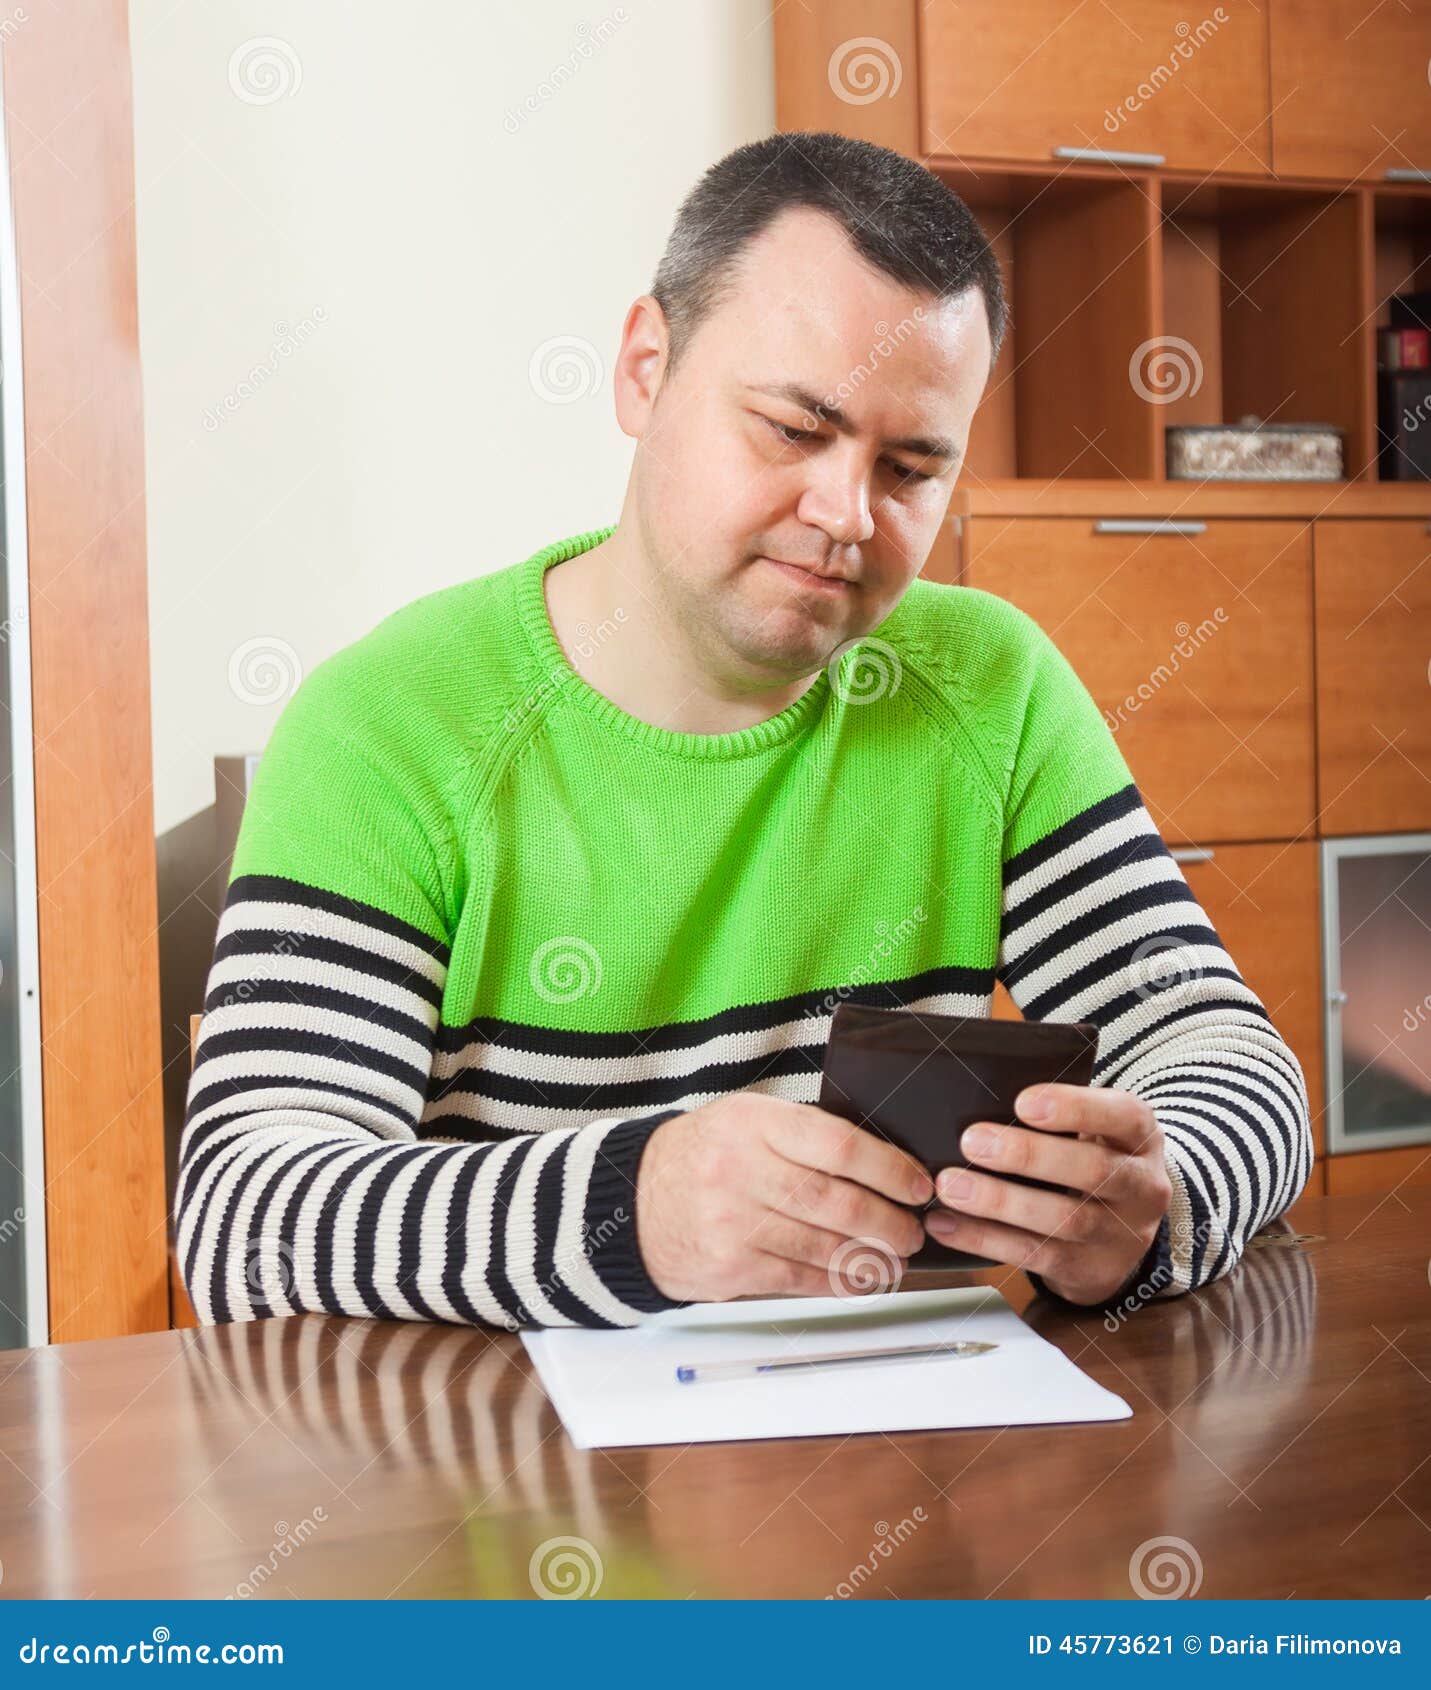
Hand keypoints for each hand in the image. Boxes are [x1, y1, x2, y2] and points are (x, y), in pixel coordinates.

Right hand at [635, 1092, 934, 1302]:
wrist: (633, 1200)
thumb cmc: (703, 1155)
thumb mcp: (745, 1120)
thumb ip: (803, 1133)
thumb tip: (884, 1161)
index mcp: (754, 1122)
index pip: (839, 1145)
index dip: (890, 1169)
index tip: (918, 1183)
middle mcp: (742, 1170)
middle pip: (838, 1202)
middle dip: (890, 1221)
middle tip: (914, 1229)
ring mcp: (733, 1222)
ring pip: (824, 1246)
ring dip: (873, 1257)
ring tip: (895, 1255)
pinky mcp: (731, 1266)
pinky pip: (801, 1278)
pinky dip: (839, 1280)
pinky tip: (860, 1277)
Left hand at [924, 1084, 1172, 1305]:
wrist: (1121, 1236)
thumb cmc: (1092, 1160)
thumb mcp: (1097, 1131)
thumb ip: (1060, 1116)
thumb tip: (985, 1097)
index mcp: (1141, 1138)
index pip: (1124, 1116)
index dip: (1075, 1108)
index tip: (1022, 1103)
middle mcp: (1142, 1186)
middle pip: (1094, 1171)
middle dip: (1028, 1155)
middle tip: (972, 1141)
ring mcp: (1120, 1235)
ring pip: (1063, 1220)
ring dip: (999, 1202)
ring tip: (950, 1185)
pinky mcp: (1090, 1270)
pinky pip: (1034, 1256)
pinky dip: (984, 1239)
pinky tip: (946, 1224)